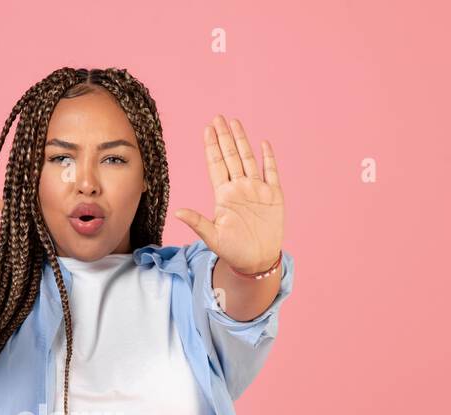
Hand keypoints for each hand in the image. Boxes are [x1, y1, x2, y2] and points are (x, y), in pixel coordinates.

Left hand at [174, 115, 283, 273]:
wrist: (256, 260)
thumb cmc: (233, 251)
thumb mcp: (212, 237)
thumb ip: (197, 222)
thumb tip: (177, 212)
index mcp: (224, 195)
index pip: (216, 165)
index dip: (212, 147)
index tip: (207, 129)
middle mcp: (239, 188)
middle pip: (231, 156)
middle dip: (224, 137)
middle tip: (218, 117)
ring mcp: (257, 190)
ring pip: (248, 159)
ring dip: (242, 141)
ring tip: (235, 122)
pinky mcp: (273, 196)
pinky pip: (271, 172)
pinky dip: (268, 158)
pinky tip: (264, 142)